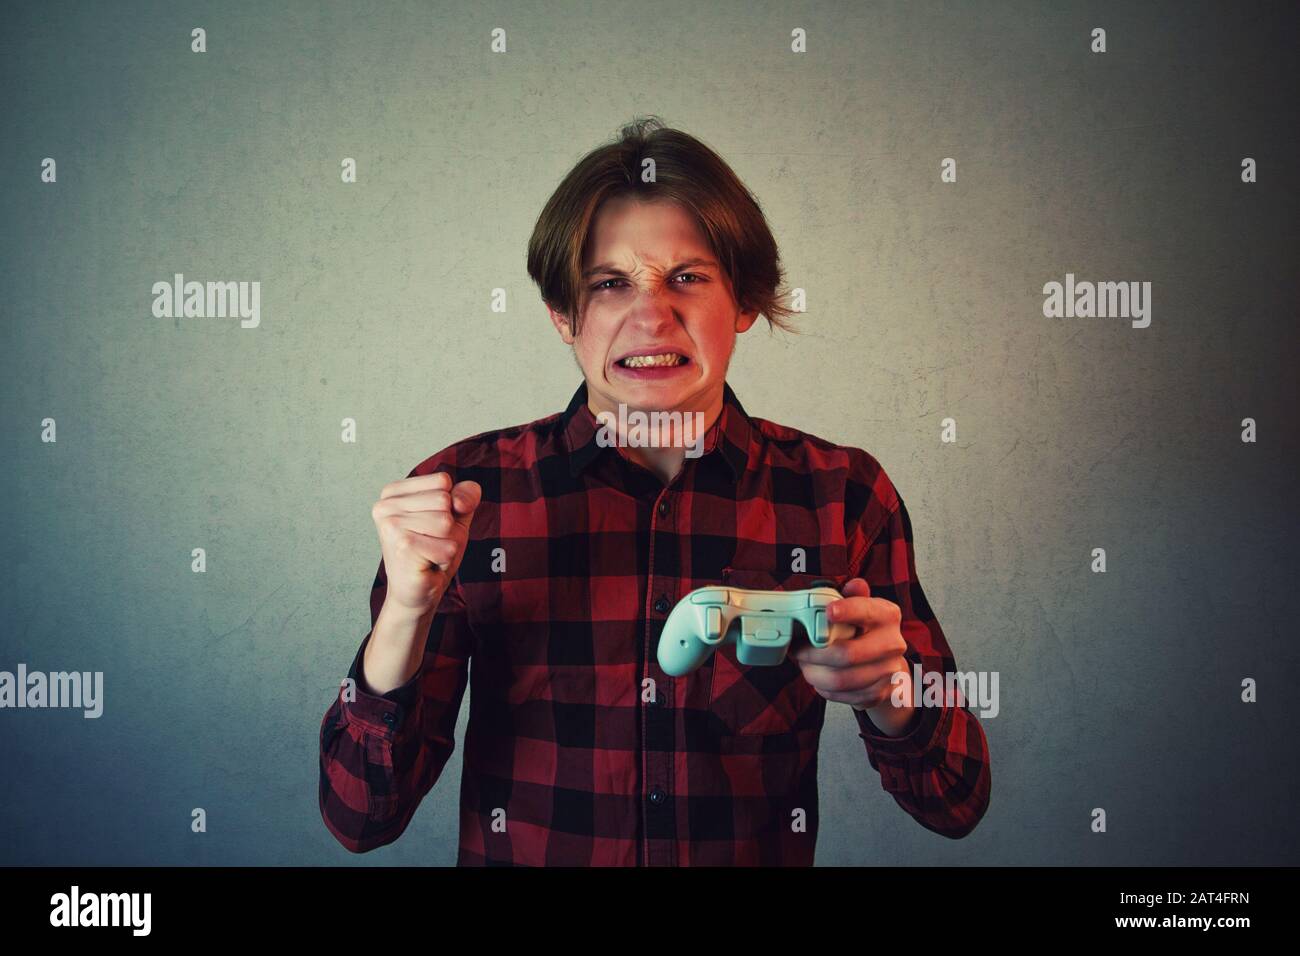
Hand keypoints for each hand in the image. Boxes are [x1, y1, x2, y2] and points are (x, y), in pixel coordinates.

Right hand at [370, 471, 480, 615]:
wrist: (418, 591)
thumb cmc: (434, 550)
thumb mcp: (456, 516)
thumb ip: (465, 496)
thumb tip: (458, 501)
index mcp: (393, 492)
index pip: (442, 481)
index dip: (450, 506)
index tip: (431, 525)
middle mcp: (385, 506)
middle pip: (444, 500)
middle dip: (449, 527)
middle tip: (431, 542)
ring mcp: (391, 526)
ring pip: (446, 523)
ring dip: (447, 543)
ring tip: (429, 553)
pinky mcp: (403, 548)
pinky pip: (448, 546)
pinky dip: (445, 559)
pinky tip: (428, 565)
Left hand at [788, 578, 916, 735]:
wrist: (885, 665)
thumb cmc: (864, 630)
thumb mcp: (861, 608)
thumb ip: (854, 596)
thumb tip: (855, 584)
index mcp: (887, 615)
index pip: (867, 611)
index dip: (848, 611)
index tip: (828, 611)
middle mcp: (893, 643)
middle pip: (847, 654)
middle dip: (814, 654)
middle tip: (798, 651)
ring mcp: (888, 671)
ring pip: (840, 679)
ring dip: (814, 673)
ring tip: (804, 665)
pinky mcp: (878, 694)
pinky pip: (842, 695)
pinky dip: (823, 688)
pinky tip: (818, 678)